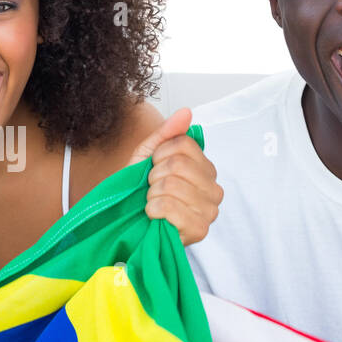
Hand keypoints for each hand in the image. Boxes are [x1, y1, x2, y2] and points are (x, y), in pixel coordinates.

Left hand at [127, 108, 222, 244]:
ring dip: (152, 194)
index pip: (183, 144)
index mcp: (205, 168)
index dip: (159, 155)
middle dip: (154, 176)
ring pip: (172, 185)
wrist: (126, 223)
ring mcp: (210, 211)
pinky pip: (171, 207)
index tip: (153, 168)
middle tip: (152, 189)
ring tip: (153, 203)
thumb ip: (166, 134)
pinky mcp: (200, 230)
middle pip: (179, 164)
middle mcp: (215, 189)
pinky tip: (154, 216)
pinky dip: (153, 209)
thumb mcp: (147, 157)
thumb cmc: (141, 192)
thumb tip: (186, 112)